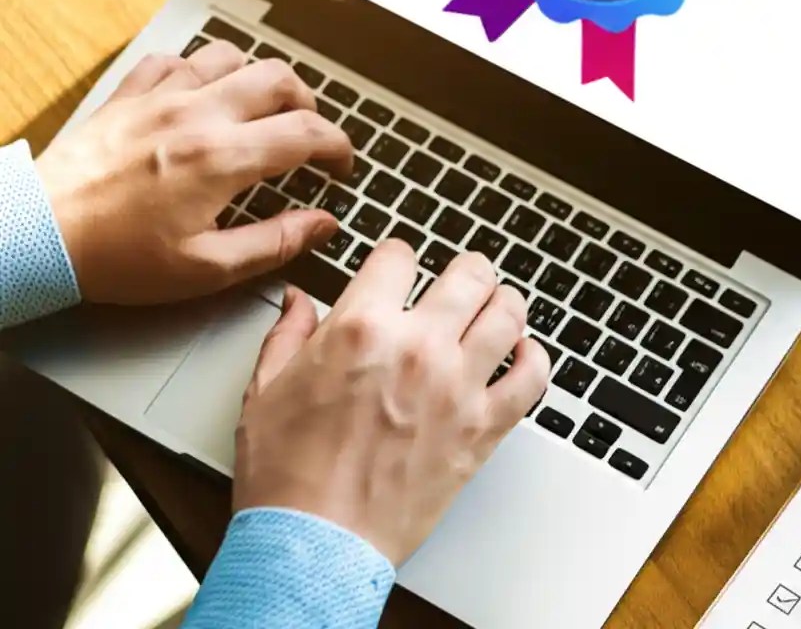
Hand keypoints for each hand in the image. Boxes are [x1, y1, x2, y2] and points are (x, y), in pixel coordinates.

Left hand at [36, 41, 353, 304]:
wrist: (36, 235)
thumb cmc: (113, 257)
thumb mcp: (207, 268)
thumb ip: (275, 243)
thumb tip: (320, 225)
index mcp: (222, 159)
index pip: (307, 132)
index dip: (338, 147)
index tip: (340, 166)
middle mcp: (196, 116)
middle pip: (278, 79)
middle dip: (308, 105)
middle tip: (309, 136)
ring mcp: (160, 98)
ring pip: (230, 56)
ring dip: (257, 80)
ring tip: (261, 110)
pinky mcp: (128, 96)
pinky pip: (175, 59)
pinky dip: (200, 71)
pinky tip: (202, 96)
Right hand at [232, 244, 550, 564]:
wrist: (316, 543)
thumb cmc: (287, 477)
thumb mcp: (265, 391)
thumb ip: (288, 335)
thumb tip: (299, 302)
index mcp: (361, 329)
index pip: (399, 257)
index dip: (398, 256)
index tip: (399, 265)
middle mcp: (418, 349)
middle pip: (469, 274)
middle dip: (466, 269)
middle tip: (464, 277)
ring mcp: (458, 387)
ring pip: (508, 315)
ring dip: (505, 304)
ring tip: (497, 307)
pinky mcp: (483, 429)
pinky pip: (532, 379)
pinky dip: (535, 359)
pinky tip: (523, 355)